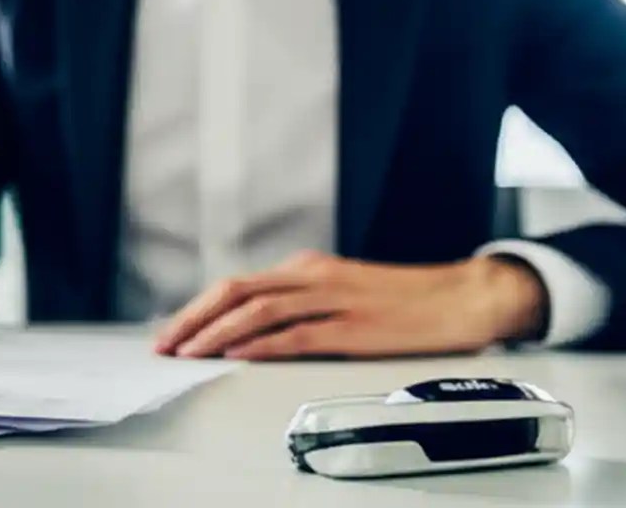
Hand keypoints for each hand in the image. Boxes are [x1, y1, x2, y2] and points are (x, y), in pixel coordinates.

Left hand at [154, 251, 547, 360]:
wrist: (462, 298)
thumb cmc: (403, 302)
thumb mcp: (342, 292)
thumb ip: (302, 304)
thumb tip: (255, 330)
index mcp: (307, 269)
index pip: (237, 285)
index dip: (198, 308)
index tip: (172, 332)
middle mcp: (312, 276)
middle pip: (236, 291)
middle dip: (193, 318)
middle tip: (164, 344)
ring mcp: (331, 299)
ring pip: (258, 310)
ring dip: (217, 332)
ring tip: (188, 352)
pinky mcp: (352, 327)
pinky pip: (296, 334)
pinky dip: (261, 344)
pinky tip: (239, 356)